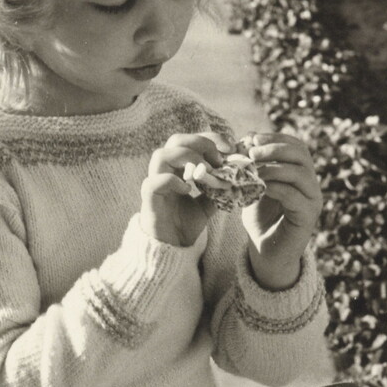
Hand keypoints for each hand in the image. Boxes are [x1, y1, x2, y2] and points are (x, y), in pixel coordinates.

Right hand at [139, 132, 226, 246]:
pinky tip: (187, 189)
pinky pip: (154, 182)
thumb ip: (219, 188)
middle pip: (176, 140)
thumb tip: (237, 176)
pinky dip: (172, 181)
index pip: (190, 140)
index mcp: (178, 167)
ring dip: (187, 158)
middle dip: (200, 143)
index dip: (210, 138)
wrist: (172, 247)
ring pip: (162, 155)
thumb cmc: (186, 222)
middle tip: (218, 159)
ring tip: (204, 172)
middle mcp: (164, 170)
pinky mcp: (149, 199)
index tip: (230, 147)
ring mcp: (155, 183)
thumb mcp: (209, 203)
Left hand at [241, 133, 321, 289]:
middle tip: (252, 152)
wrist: (265, 253)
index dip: (275, 138)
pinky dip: (276, 187)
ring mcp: (312, 201)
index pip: (296, 146)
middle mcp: (311, 184)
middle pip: (301, 154)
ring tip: (252, 170)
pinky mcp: (308, 217)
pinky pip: (295, 196)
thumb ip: (253, 165)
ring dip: (274, 167)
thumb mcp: (254, 186)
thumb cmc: (259, 219)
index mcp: (300, 173)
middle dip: (275, 149)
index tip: (252, 138)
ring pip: (300, 173)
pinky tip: (259, 188)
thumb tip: (247, 139)